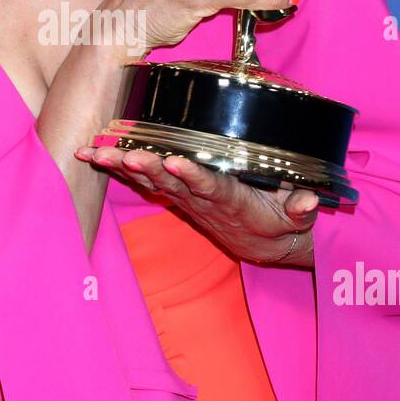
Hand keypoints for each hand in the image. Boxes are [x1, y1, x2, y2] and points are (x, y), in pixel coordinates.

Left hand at [73, 145, 318, 266]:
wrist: (266, 246)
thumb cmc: (284, 222)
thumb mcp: (300, 219)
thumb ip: (302, 209)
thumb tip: (306, 202)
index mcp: (233, 200)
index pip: (211, 186)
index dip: (192, 175)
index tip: (174, 161)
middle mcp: (203, 200)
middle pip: (170, 182)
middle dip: (146, 168)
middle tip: (123, 154)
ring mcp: (186, 198)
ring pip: (150, 180)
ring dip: (122, 167)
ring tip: (95, 153)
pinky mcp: (176, 194)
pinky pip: (144, 181)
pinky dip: (118, 168)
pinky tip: (93, 155)